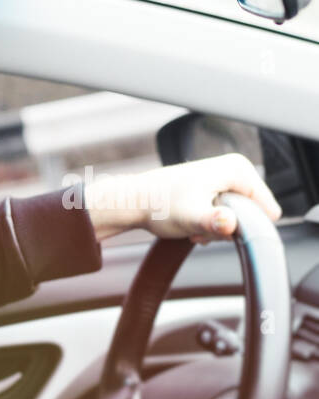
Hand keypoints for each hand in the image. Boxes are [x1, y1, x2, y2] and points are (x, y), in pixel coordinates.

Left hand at [85, 153, 282, 244]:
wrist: (133, 202)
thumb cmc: (159, 206)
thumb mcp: (190, 217)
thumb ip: (213, 222)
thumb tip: (229, 223)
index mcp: (239, 169)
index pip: (265, 209)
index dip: (243, 225)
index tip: (216, 228)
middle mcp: (235, 168)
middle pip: (249, 214)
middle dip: (226, 227)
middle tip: (200, 229)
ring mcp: (224, 178)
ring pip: (234, 217)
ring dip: (215, 229)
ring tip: (192, 227)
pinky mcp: (213, 188)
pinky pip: (222, 214)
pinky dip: (207, 224)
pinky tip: (190, 226)